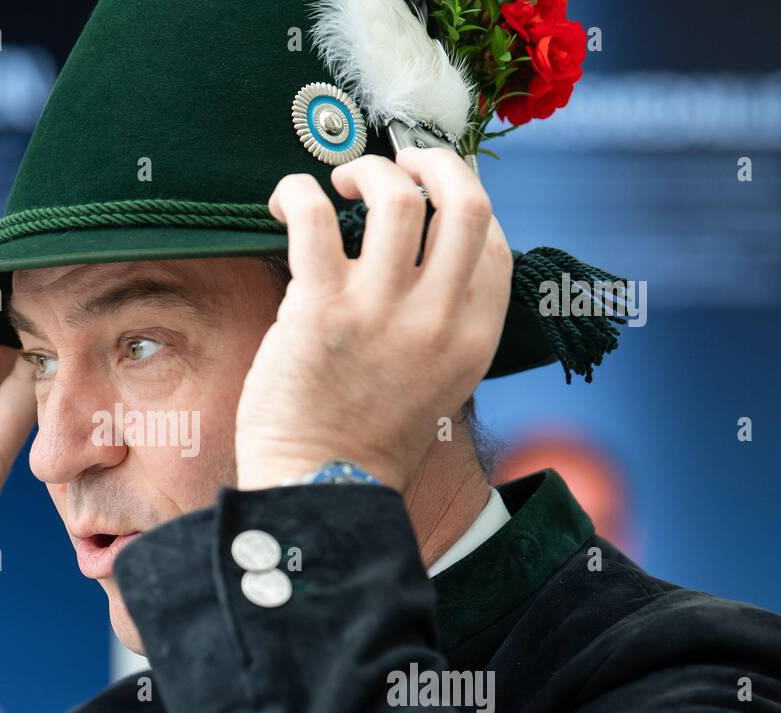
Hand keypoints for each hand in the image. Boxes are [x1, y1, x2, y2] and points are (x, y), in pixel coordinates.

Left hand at [235, 148, 511, 493]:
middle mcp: (439, 318)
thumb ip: (445, 323)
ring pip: (395, 197)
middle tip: (399, 158)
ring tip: (344, 181)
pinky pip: (312, 216)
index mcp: (474, 336)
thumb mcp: (441, 382)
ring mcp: (380, 311)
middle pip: (463, 201)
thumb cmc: (369, 436)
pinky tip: (287, 200)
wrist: (320, 487)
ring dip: (368, 170)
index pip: (493, 238)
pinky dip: (297, 191)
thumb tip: (425, 260)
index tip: (432, 189)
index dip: (462, 198)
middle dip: (432, 159)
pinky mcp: (320, 309)